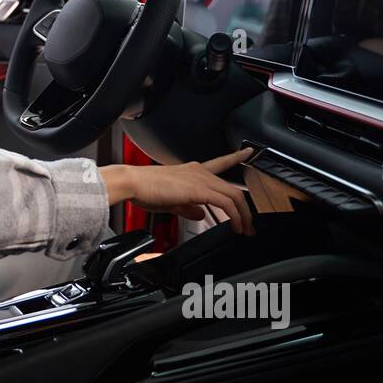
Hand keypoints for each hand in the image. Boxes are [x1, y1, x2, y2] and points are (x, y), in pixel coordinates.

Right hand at [100, 148, 255, 235]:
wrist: (133, 183)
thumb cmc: (144, 190)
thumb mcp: (171, 201)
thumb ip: (188, 208)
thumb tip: (200, 215)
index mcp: (192, 171)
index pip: (220, 163)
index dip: (235, 158)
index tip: (247, 152)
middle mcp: (200, 171)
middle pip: (233, 189)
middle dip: (245, 209)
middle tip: (250, 224)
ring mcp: (201, 179)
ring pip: (234, 196)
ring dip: (243, 215)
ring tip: (245, 229)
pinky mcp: (199, 190)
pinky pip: (226, 203)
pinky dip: (235, 216)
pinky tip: (235, 226)